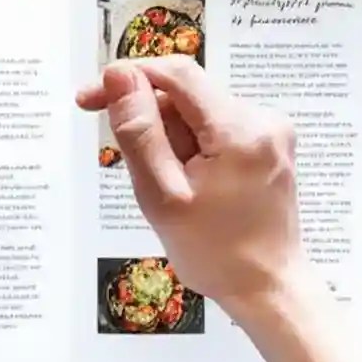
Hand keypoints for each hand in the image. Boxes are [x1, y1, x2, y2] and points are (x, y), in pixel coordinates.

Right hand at [76, 56, 302, 311]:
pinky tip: (192, 183)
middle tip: (142, 173)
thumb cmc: (215, 253)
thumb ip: (138, 131)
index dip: (128, 78)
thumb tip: (118, 74)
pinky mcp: (269, 142)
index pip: (175, 72)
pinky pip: (216, 126)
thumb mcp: (162, 195)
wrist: (269, 288)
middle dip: (153, 123)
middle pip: (187, 95)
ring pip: (199, 111)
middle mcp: (262, 118)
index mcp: (239, 130)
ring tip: (174, 187)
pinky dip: (193, 146)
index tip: (90, 100)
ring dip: (172, 139)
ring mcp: (270, 130)